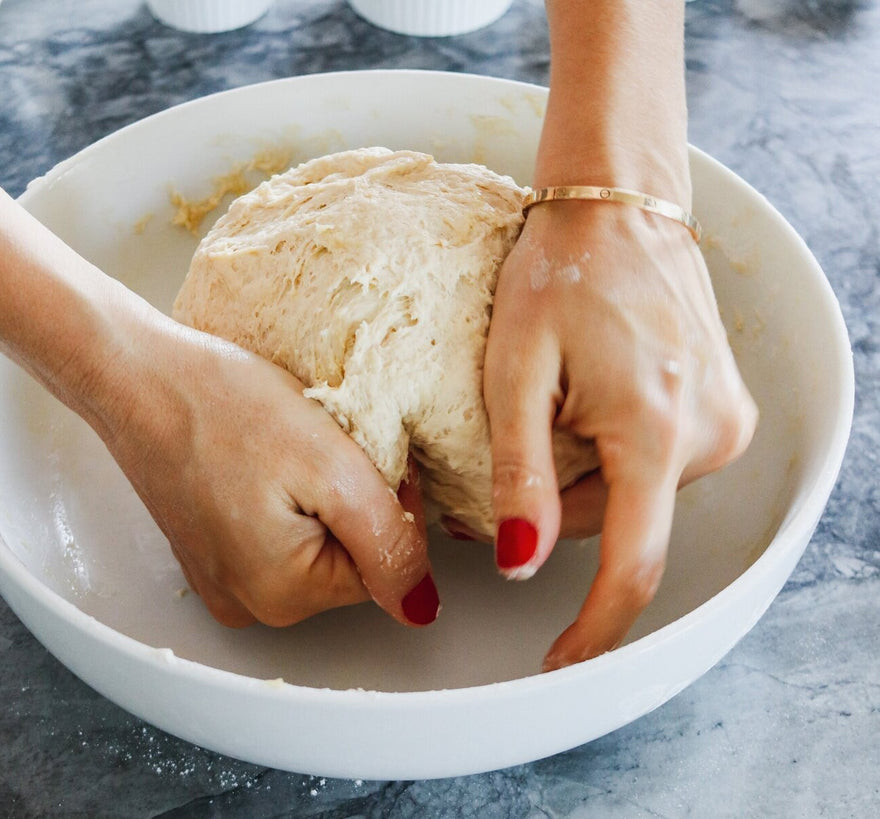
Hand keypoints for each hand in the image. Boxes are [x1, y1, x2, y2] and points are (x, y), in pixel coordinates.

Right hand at [83, 307, 437, 628]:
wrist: (138, 374)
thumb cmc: (221, 407)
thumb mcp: (333, 469)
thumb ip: (387, 544)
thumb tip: (419, 605)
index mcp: (284, 595)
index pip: (385, 563)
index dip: (389, 500)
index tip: (360, 451)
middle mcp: (249, 604)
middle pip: (347, 558)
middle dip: (352, 502)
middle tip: (322, 444)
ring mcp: (221, 579)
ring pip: (313, 543)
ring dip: (317, 497)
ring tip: (287, 449)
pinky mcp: (207, 550)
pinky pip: (273, 534)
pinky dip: (282, 497)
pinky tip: (262, 459)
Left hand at [483, 202, 756, 669]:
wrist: (617, 207)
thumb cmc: (557, 275)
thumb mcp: (515, 372)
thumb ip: (520, 474)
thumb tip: (520, 561)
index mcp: (656, 430)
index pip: (632, 563)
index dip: (594, 625)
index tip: (560, 663)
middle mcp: (709, 435)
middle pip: (617, 523)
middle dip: (553, 516)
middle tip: (493, 480)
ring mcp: (724, 421)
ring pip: (632, 495)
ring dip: (580, 479)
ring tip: (539, 419)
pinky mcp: (721, 408)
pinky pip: (653, 463)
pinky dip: (610, 456)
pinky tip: (581, 406)